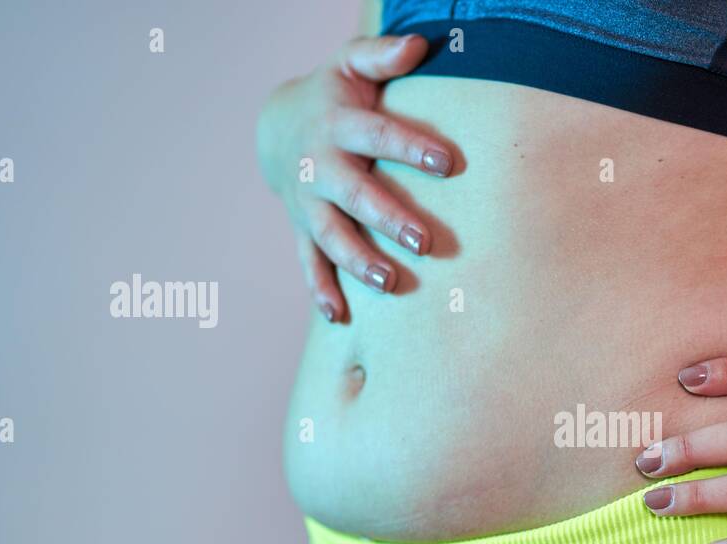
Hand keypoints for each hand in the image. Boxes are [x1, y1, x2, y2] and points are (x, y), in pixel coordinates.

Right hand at [255, 33, 453, 320]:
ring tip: (390, 281)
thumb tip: (420, 43)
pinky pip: (309, 263)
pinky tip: (341, 316)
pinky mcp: (303, 230)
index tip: (448, 163)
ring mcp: (309, 203)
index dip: (412, 148)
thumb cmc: (334, 95)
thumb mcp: (350, 64)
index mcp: (338, 124)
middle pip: (355, 194)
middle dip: (388, 218)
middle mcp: (321, 167)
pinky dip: (321, 290)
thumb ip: (382, 55)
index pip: (379, 135)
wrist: (277, 127)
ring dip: (358, 260)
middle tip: (424, 242)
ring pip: (331, 235)